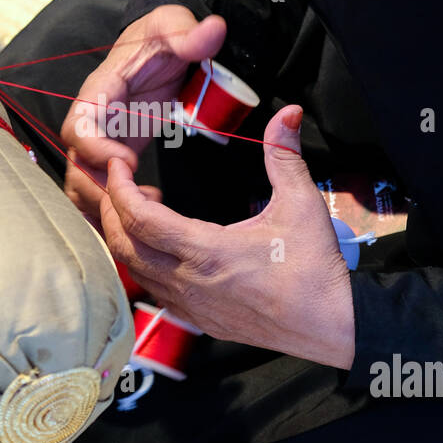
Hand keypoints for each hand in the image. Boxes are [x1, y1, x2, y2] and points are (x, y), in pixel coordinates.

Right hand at [61, 4, 225, 224]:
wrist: (157, 45)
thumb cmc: (159, 37)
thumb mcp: (172, 25)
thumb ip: (189, 33)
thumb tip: (212, 30)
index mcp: (100, 91)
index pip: (77, 127)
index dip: (95, 150)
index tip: (129, 161)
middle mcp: (93, 119)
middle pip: (74, 164)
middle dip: (101, 189)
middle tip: (139, 201)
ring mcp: (100, 139)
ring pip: (80, 183)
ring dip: (105, 204)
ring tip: (146, 210)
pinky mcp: (112, 153)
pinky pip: (96, 188)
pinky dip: (114, 207)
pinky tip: (150, 207)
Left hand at [99, 104, 355, 370]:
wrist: (332, 328)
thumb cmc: (317, 272)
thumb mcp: (302, 204)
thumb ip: (285, 156)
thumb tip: (288, 114)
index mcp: (209, 253)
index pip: (141, 219)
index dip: (121, 189)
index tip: (118, 167)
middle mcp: (191, 284)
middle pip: (124, 246)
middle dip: (110, 211)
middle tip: (114, 184)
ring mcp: (192, 306)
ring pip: (134, 272)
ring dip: (123, 240)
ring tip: (130, 211)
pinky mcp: (199, 321)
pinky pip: (154, 292)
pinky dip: (141, 266)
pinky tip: (153, 248)